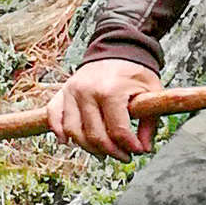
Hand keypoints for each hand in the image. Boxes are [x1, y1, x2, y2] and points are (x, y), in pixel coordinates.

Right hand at [47, 58, 162, 160]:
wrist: (116, 48)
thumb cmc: (134, 71)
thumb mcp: (151, 91)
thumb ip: (149, 121)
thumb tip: (144, 148)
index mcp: (110, 91)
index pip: (117, 130)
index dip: (129, 146)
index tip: (138, 151)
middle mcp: (87, 92)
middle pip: (95, 136)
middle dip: (112, 152)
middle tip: (123, 156)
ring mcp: (72, 92)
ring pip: (73, 132)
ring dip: (88, 148)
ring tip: (103, 153)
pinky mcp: (62, 92)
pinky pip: (54, 117)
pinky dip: (59, 132)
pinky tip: (69, 142)